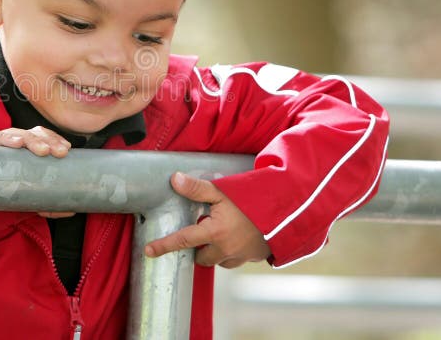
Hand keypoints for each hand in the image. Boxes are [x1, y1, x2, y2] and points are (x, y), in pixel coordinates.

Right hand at [0, 126, 74, 218]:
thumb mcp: (27, 194)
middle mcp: (15, 140)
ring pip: (18, 133)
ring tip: (42, 150)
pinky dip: (7, 139)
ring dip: (32, 140)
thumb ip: (46, 203)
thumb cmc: (4, 186)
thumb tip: (71, 210)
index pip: (44, 136)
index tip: (66, 149)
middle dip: (49, 141)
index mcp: (27, 146)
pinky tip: (17, 144)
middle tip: (59, 153)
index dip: (55, 139)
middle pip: (35, 133)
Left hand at [144, 172, 270, 267]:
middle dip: (198, 248)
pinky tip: (238, 236)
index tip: (149, 252)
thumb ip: (198, 188)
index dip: (164, 246)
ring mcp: (241, 255)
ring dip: (215, 250)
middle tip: (202, 230)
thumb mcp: (224, 190)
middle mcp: (226, 248)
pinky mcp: (255, 257)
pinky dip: (232, 251)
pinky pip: (237, 259)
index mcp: (215, 232)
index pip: (183, 240)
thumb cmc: (256, 198)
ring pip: (219, 260)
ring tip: (220, 232)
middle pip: (201, 257)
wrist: (291, 211)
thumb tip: (174, 180)